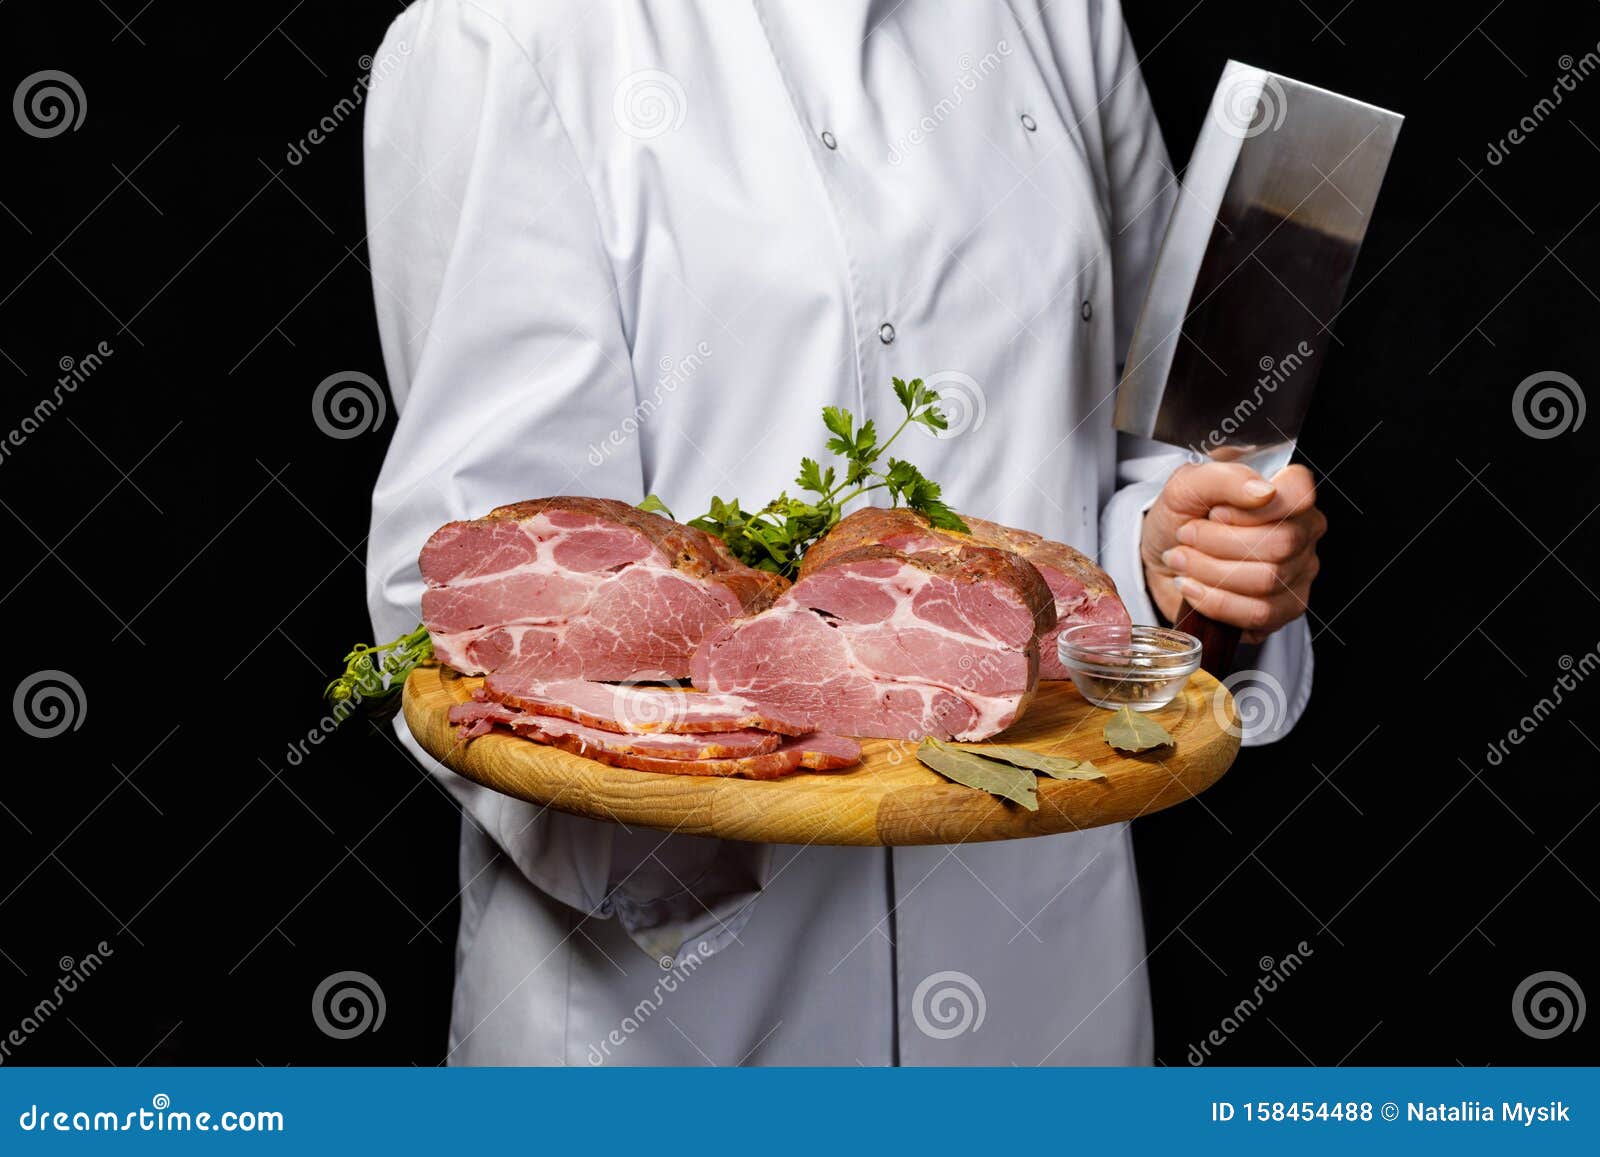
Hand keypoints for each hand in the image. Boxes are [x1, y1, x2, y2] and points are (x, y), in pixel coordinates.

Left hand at [1141, 463, 1324, 643]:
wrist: (1159, 558)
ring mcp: (1297, 574)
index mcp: (1287, 493)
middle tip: (1186, 536)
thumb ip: (1225, 479)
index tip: (1215, 513)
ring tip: (1182, 560)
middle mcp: (1301, 533)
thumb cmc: (1180, 517)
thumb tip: (1263, 492)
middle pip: (1280, 543)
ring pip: (1266, 580)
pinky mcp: (1282, 611)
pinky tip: (1192, 587)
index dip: (1253, 509)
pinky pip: (1258, 614)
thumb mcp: (1188, 485)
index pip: (1298, 494)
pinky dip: (1214, 602)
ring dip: (1210, 571)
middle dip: (1219, 543)